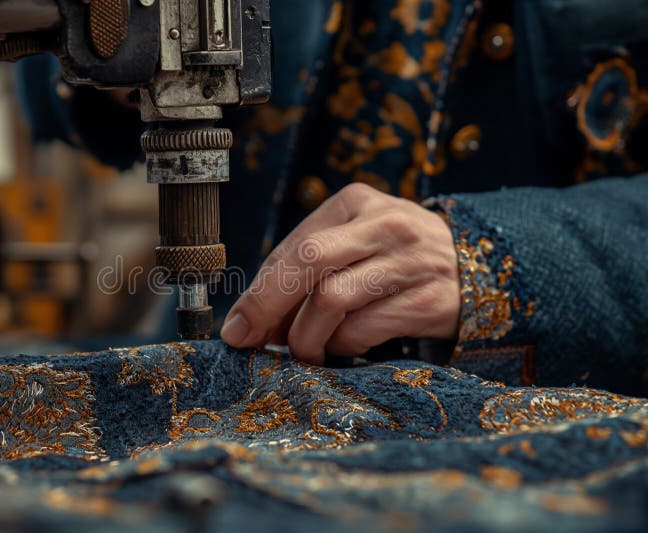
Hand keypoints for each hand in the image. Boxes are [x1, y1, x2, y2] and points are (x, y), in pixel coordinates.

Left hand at [220, 183, 460, 363]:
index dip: (259, 289)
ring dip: (306, 336)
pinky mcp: (429, 302)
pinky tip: (344, 346)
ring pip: (332, 300)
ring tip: (304, 350)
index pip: (294, 245)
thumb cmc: (396, 257)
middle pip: (308, 261)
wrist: (478, 268)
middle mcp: (384, 225)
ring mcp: (410, 262)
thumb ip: (306, 269)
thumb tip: (251, 320)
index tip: (237, 324)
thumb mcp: (356, 241)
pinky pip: (364, 329)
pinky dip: (342, 345)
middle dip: (267, 305)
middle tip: (247, 339)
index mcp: (357, 203)